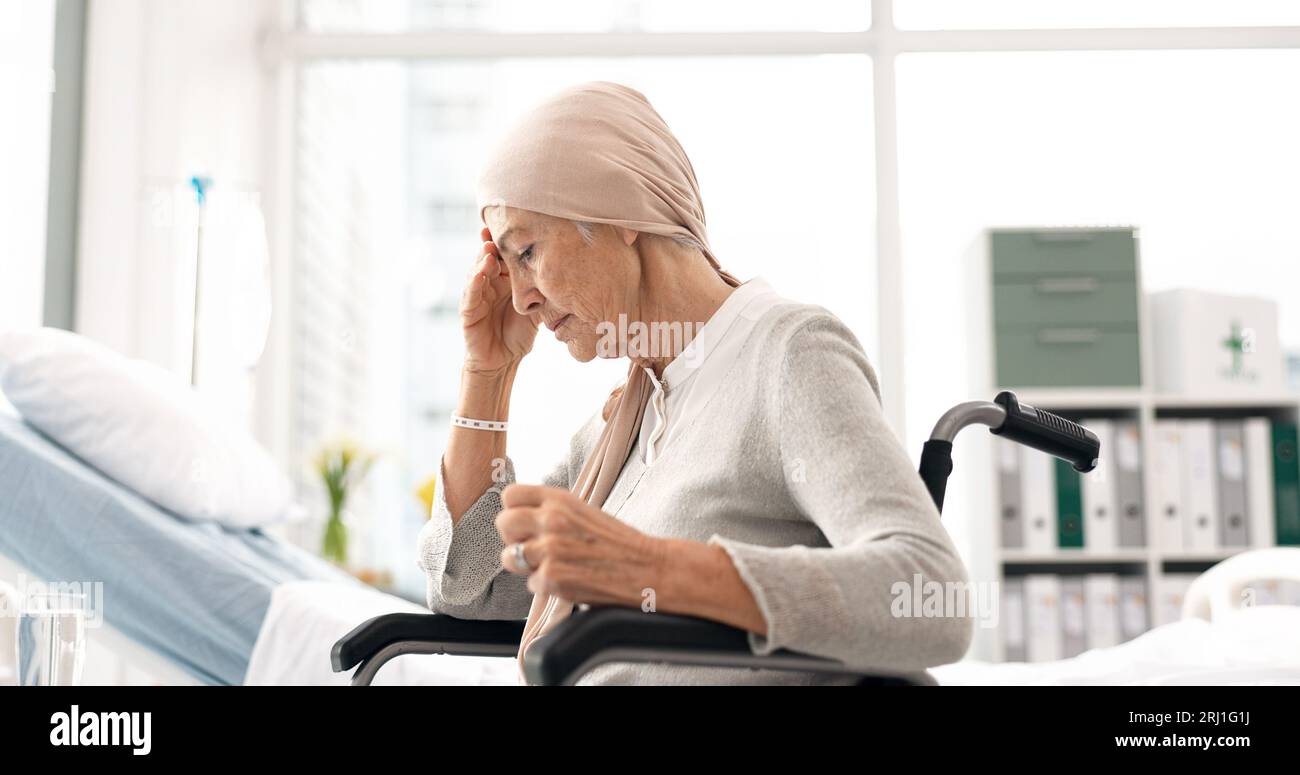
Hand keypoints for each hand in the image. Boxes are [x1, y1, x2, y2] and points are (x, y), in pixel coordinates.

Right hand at [461, 227, 538, 375]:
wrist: (503, 360)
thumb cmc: (519, 333)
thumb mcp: (537, 309)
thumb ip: (544, 292)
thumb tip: (568, 275)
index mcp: (505, 280)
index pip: (504, 256)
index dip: (507, 242)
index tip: (513, 224)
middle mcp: (489, 283)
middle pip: (488, 258)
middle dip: (491, 243)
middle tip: (496, 229)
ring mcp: (477, 296)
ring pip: (477, 273)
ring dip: (481, 260)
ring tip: (488, 248)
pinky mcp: (468, 312)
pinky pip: (470, 296)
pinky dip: (473, 284)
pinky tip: (479, 274)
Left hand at [496, 484, 665, 605]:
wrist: (649, 568)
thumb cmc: (618, 543)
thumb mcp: (584, 511)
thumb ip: (552, 510)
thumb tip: (518, 516)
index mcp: (560, 499)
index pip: (511, 495)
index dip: (514, 511)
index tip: (524, 523)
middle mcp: (552, 520)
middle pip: (503, 523)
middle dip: (513, 538)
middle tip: (532, 547)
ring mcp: (550, 549)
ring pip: (510, 558)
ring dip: (528, 566)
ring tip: (553, 565)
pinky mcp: (553, 578)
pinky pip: (530, 583)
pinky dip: (546, 586)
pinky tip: (568, 580)